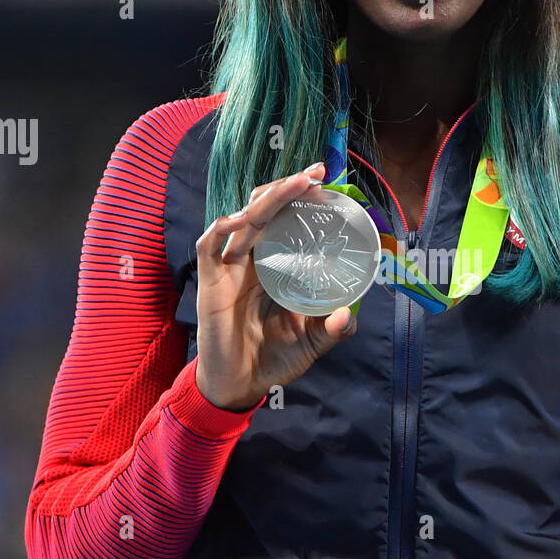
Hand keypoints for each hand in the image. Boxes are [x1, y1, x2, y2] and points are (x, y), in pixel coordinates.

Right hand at [194, 162, 357, 410]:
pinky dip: (223, 226)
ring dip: (269, 198)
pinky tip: (242, 217)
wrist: (240, 384)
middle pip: (266, 209)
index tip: (328, 185)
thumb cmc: (274, 358)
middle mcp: (253, 259)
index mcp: (276, 265)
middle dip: (289, 187)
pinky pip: (210, 244)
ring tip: (296, 184)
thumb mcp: (312, 342)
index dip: (303, 200)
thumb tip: (349, 316)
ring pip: (244, 218)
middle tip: (317, 173)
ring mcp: (230, 267)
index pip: (288, 220)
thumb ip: (332, 329)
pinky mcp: (211, 280)